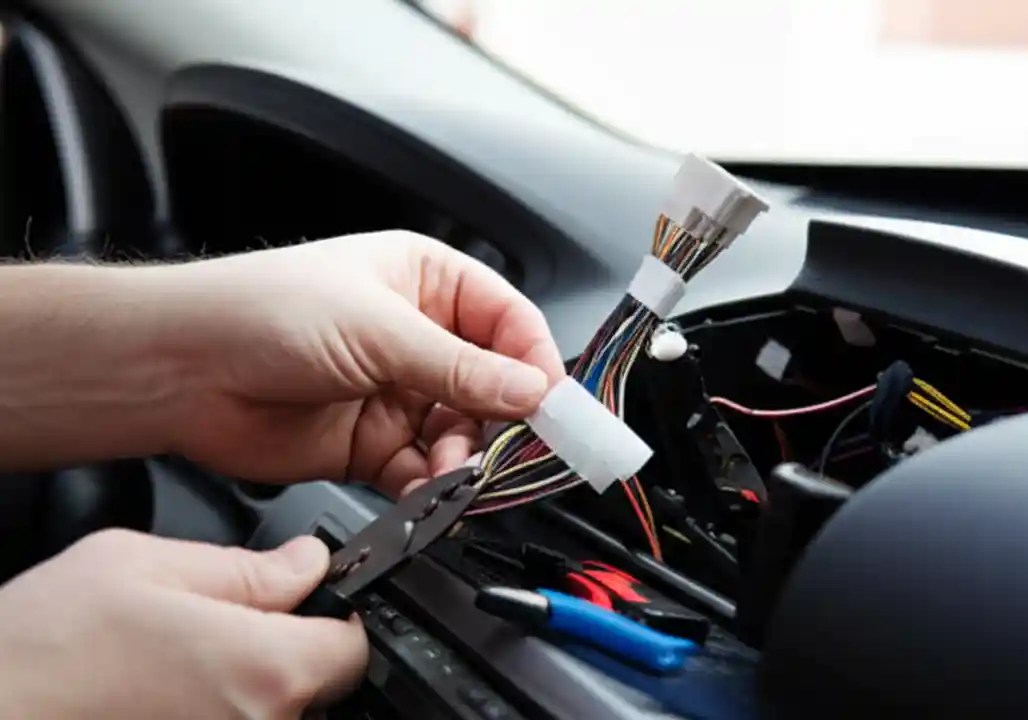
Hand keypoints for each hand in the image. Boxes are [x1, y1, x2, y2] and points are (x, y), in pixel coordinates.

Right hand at [0, 530, 365, 718]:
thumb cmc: (41, 651)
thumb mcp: (140, 565)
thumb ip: (243, 568)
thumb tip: (306, 563)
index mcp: (264, 669)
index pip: (355, 647)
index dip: (335, 617)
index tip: (307, 604)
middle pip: (320, 687)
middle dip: (286, 651)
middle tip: (217, 629)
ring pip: (276, 713)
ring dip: (245, 686)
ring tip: (173, 667)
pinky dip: (214, 713)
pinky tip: (162, 699)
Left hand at [159, 231, 564, 495]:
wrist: (179, 369)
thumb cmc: (261, 311)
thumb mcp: (378, 329)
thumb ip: (460, 367)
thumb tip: (531, 390)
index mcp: (426, 282)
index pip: (509, 321)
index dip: (535, 361)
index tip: (553, 402)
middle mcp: (417, 336)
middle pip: (493, 383)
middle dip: (504, 419)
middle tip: (514, 448)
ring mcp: (394, 392)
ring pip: (461, 433)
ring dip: (465, 456)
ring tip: (453, 469)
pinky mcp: (369, 444)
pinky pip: (421, 469)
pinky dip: (431, 485)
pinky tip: (427, 487)